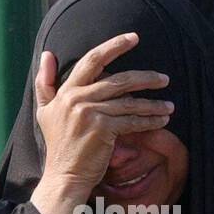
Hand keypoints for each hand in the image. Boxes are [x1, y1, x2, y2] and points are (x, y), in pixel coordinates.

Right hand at [29, 33, 172, 213]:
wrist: (64, 176)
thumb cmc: (59, 145)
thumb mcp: (44, 111)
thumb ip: (44, 83)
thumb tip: (46, 54)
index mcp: (66, 91)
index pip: (91, 60)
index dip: (113, 46)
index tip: (134, 37)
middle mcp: (77, 99)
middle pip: (118, 79)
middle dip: (145, 77)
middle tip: (164, 78)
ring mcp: (90, 113)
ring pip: (129, 102)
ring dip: (153, 103)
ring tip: (169, 105)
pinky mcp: (102, 129)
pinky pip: (132, 120)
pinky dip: (149, 120)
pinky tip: (162, 120)